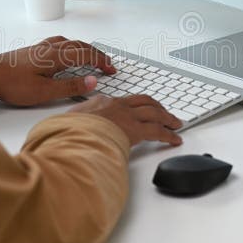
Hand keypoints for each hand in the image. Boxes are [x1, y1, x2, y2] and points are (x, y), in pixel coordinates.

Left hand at [0, 36, 116, 105]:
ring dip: (86, 49)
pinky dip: (72, 46)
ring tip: (93, 57)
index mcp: (56, 57)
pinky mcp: (34, 50)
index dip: (101, 62)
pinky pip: (60, 42)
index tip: (111, 70)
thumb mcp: (44, 92)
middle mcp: (51, 48)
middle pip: (81, 46)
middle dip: (97, 54)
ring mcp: (42, 47)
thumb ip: (70, 86)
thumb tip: (93, 81)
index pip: (87, 55)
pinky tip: (68, 51)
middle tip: (108, 64)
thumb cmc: (12, 84)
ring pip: (71, 42)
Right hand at [69, 94, 183, 146]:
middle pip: (144, 102)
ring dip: (167, 118)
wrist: (70, 133)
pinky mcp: (135, 129)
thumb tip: (67, 129)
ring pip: (155, 113)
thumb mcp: (66, 123)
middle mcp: (117, 105)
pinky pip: (158, 131)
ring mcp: (127, 116)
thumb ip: (73, 123)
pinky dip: (169, 135)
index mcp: (101, 102)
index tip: (139, 112)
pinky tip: (175, 139)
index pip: (124, 102)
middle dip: (157, 107)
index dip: (135, 107)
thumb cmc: (66, 131)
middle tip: (165, 113)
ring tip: (175, 124)